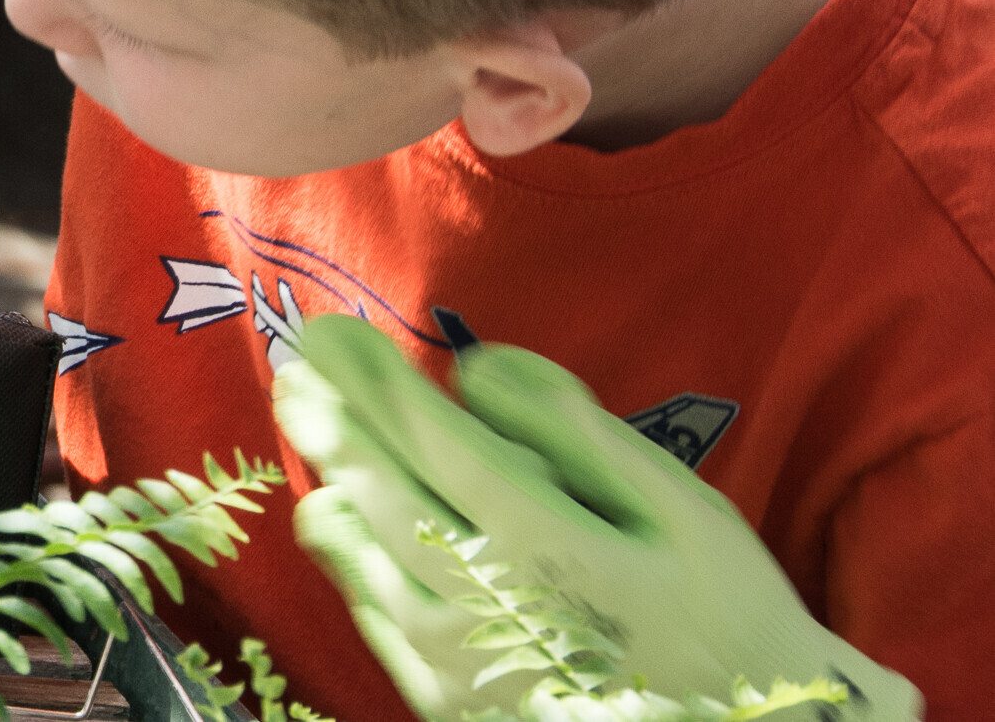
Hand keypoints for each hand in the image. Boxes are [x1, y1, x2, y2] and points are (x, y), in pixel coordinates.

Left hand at [271, 315, 919, 719]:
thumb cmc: (723, 612)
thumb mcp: (681, 508)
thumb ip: (573, 432)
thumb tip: (477, 368)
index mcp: (542, 545)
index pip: (431, 444)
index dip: (372, 386)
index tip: (328, 334)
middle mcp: (479, 603)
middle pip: (379, 491)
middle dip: (331, 420)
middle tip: (295, 366)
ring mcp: (452, 661)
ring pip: (360, 554)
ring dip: (329, 477)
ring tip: (306, 421)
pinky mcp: (443, 701)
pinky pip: (371, 614)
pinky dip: (347, 553)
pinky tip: (337, 511)